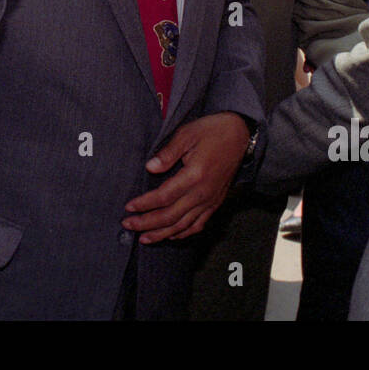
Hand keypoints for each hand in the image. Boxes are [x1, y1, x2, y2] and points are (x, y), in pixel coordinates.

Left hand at [122, 112, 248, 243]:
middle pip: (171, 216)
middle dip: (147, 223)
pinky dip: (183, 233)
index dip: (144, 204)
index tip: (129, 208)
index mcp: (195, 175)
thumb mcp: (187, 134)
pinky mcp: (216, 202)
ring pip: (183, 225)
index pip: (164, 197)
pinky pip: (199, 224)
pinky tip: (171, 236)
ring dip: (162, 234)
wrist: (240, 135)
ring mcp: (211, 200)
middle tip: (128, 225)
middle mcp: (203, 192)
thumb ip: (168, 153)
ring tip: (144, 239)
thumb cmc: (212, 131)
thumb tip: (150, 167)